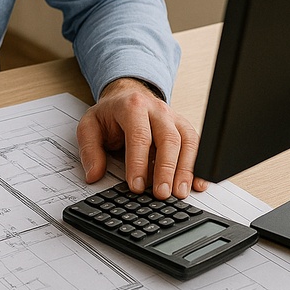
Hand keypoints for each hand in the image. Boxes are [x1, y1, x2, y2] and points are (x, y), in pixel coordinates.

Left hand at [76, 77, 208, 198]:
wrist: (127, 95)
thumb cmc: (110, 114)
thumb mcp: (90, 126)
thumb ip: (90, 150)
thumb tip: (94, 174)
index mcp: (133, 107)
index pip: (139, 135)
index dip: (139, 163)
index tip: (136, 186)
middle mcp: (158, 110)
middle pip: (168, 138)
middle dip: (166, 169)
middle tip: (161, 193)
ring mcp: (174, 118)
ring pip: (187, 141)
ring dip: (186, 169)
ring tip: (179, 192)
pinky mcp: (184, 127)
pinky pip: (197, 145)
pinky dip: (199, 165)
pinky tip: (198, 183)